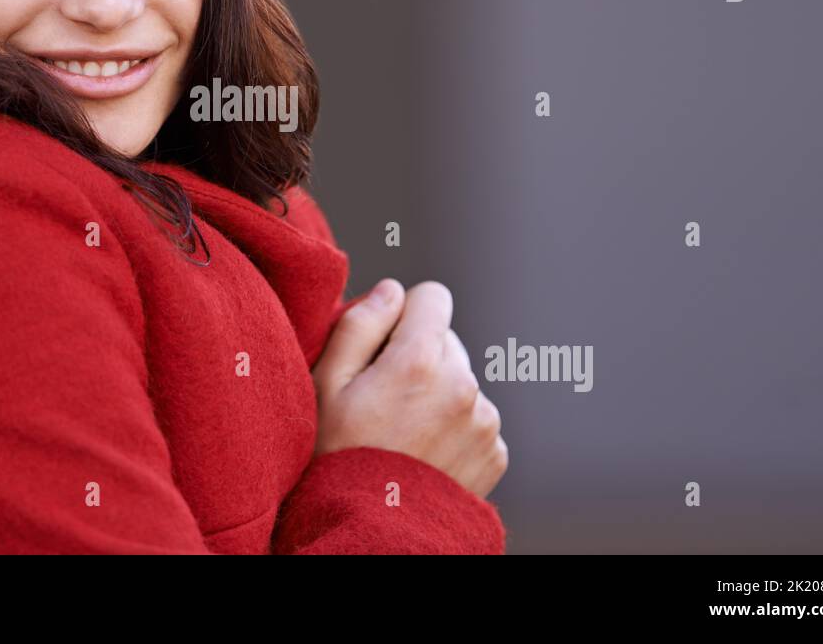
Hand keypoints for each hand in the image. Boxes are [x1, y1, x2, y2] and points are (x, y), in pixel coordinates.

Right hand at [311, 278, 508, 498]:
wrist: (371, 533)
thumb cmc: (336, 457)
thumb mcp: (327, 385)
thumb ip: (359, 325)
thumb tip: (391, 290)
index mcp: (420, 360)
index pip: (433, 297)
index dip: (404, 314)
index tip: (383, 345)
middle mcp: (463, 385)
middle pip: (446, 341)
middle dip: (419, 357)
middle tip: (385, 399)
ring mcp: (485, 421)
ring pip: (461, 381)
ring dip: (439, 394)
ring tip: (403, 433)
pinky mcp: (496, 452)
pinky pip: (476, 418)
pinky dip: (455, 428)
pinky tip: (424, 454)